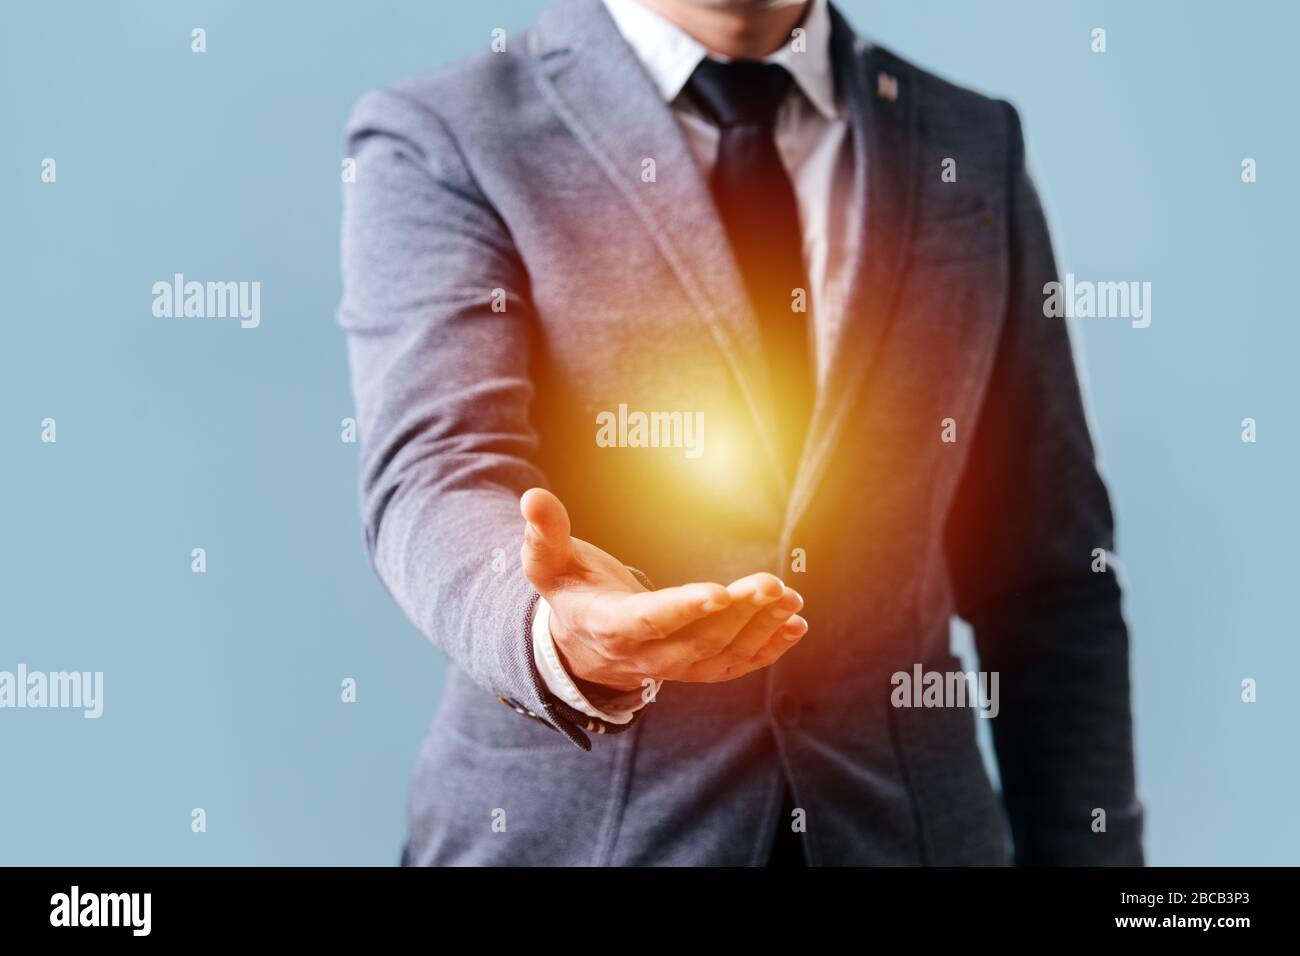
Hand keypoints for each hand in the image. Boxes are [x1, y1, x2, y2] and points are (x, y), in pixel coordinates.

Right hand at [519, 488, 806, 692]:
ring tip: (791, 599)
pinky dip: (766, 650)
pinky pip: (731, 667)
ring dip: (760, 629)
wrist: (578, 643)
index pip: (650, 621)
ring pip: (719, 655)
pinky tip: (794, 626)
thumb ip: (542, 533)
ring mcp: (670, 668)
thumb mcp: (547, 562)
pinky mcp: (691, 670)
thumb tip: (531, 497)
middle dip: (739, 613)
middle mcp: (643, 656)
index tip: (720, 591)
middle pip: (697, 640)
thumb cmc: (569, 590)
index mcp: (608, 627)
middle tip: (773, 584)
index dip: (685, 609)